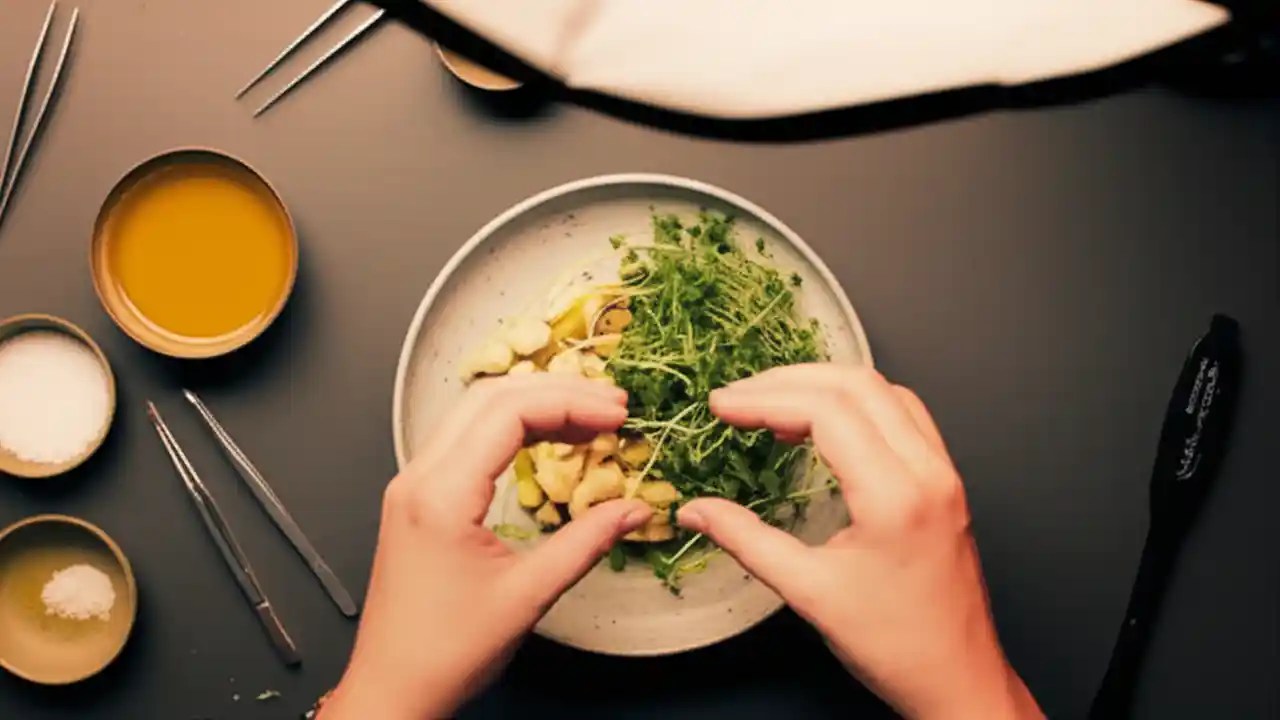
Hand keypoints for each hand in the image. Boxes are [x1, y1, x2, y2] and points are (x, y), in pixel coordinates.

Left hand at [322, 375, 651, 718]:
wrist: (392, 689)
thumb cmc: (447, 652)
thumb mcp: (527, 596)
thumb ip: (586, 544)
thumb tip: (636, 509)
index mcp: (441, 495)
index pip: (508, 413)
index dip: (571, 403)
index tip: (617, 414)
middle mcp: (419, 477)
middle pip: (491, 398)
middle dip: (557, 391)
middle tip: (613, 404)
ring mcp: (413, 484)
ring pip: (476, 412)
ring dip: (535, 404)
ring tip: (591, 416)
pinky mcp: (418, 497)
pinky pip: (466, 438)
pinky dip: (512, 427)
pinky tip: (549, 438)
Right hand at [677, 365, 1041, 719]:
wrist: (958, 679)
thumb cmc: (893, 645)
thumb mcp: (808, 593)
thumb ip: (747, 541)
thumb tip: (695, 511)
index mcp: (895, 497)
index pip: (827, 412)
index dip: (766, 399)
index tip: (722, 407)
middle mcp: (927, 472)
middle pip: (856, 385)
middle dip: (788, 380)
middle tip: (738, 398)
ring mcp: (943, 473)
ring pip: (884, 392)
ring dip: (825, 385)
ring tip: (771, 405)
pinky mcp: (946, 481)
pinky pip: (904, 415)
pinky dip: (858, 404)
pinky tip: (823, 424)